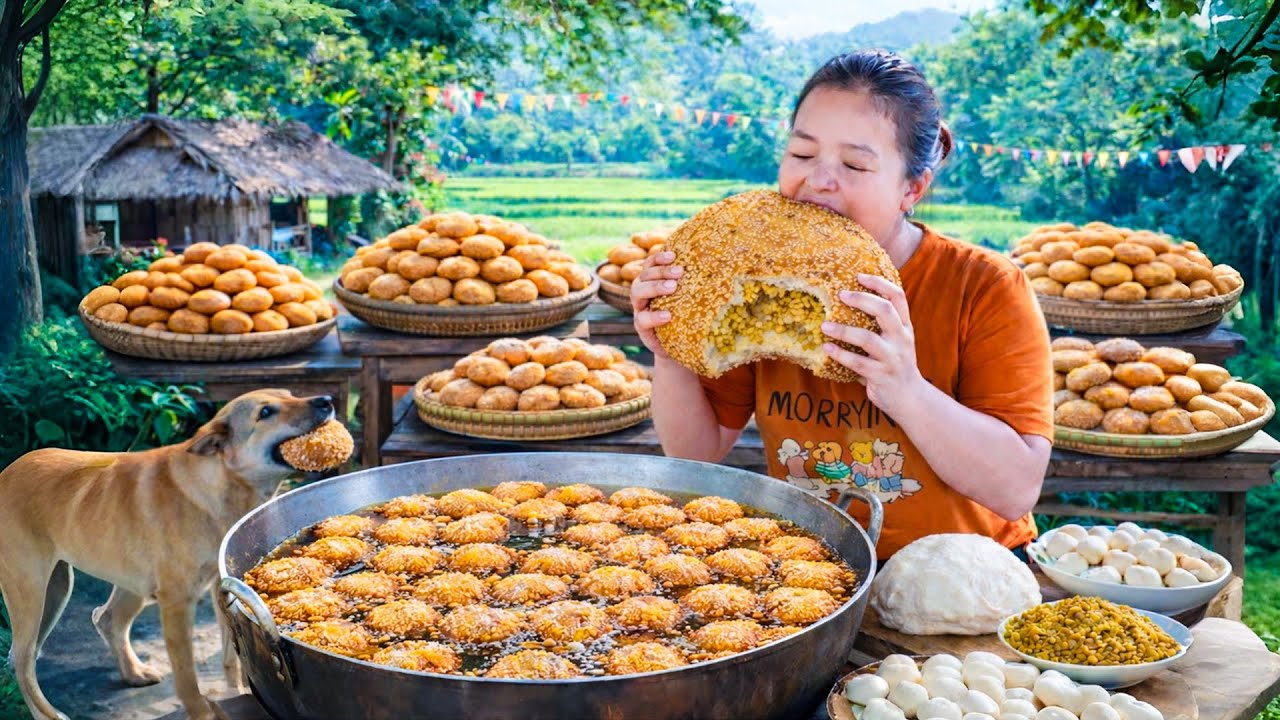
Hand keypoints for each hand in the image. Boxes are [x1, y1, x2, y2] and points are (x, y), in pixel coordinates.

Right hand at [630, 251, 681, 357]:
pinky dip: (654, 316)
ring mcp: (640, 310)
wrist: (680, 346)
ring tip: (673, 287)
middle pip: (643, 276)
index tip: (673, 255)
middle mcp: (642, 294)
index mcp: (651, 283)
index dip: (658, 258)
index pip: (650, 265)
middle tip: (679, 272)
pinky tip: (668, 315)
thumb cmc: (686, 317)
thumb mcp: (688, 299)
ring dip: (654, 287)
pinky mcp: (642, 328)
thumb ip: (691, 284)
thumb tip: (715, 265)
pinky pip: (642, 319)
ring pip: (636, 293)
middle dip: (660, 271)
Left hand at [821, 273, 926, 416]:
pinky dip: (840, 354)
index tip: (859, 276)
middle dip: (862, 300)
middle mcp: (901, 339)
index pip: (897, 297)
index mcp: (905, 326)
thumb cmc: (894, 364)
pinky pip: (858, 363)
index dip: (879, 284)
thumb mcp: (895, 341)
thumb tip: (847, 302)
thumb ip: (881, 325)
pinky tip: (826, 348)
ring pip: (868, 339)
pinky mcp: (882, 375)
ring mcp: (892, 357)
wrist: (909, 398)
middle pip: (885, 311)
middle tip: (841, 295)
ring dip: (843, 331)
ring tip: (824, 325)